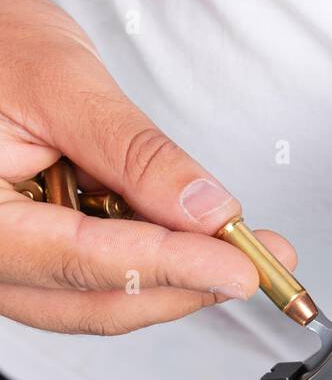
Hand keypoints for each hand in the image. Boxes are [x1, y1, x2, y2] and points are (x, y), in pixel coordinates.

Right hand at [0, 0, 294, 333]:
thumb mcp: (60, 80)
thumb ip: (133, 154)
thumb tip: (206, 210)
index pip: (88, 260)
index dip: (174, 268)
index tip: (239, 269)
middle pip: (98, 299)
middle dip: (186, 284)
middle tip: (258, 265)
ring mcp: (7, 264)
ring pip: (100, 299)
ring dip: (175, 280)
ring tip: (237, 248)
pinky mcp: (31, 256)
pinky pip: (92, 279)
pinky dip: (147, 264)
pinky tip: (189, 240)